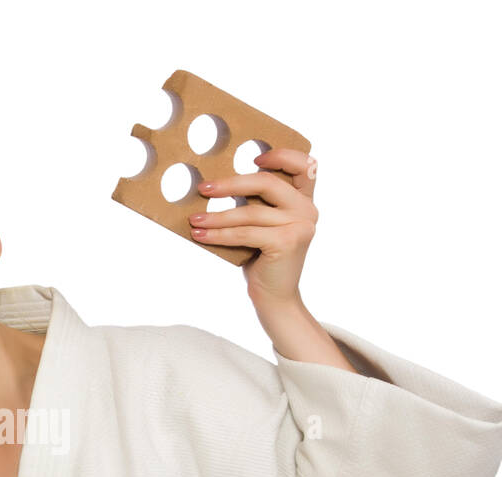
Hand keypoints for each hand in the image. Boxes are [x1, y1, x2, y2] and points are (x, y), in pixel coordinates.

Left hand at [188, 148, 318, 307]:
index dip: (282, 155)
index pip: (305, 165)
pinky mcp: (287, 242)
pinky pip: (245, 233)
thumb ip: (255, 203)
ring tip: (194, 220)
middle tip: (204, 188)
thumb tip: (213, 184)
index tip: (254, 158)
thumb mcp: (261, 225)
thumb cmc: (262, 259)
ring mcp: (300, 225)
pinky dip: (220, 234)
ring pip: (250, 212)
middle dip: (231, 184)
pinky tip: (201, 235)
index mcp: (304, 199)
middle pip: (267, 183)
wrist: (274, 297)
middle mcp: (308, 209)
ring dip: (217, 216)